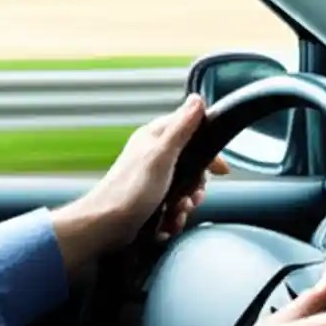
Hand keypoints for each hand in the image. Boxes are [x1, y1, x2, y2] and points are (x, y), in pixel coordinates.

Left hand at [81, 93, 228, 248]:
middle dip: (196, 186)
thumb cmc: (131, 190)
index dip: (208, 151)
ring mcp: (151, 180)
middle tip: (190, 195)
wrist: (106, 225)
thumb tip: (197, 100)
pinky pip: (173, 207)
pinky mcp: (149, 200)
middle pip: (193, 166)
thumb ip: (181, 128)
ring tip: (176, 211)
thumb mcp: (162, 155)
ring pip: (185, 190)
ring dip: (186, 205)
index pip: (192, 132)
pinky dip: (174, 218)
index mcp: (155, 138)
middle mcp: (153, 156)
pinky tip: (167, 223)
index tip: (219, 169)